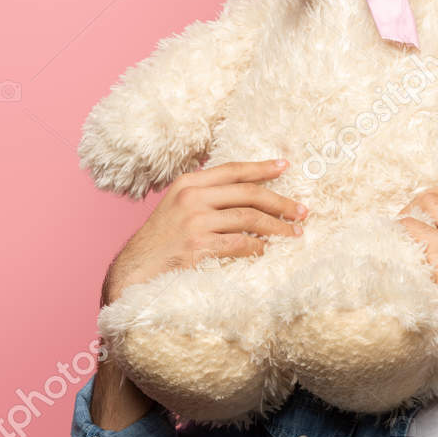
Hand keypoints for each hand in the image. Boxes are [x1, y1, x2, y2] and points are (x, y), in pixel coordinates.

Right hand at [102, 159, 307, 305]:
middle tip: (301, 211)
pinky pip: (240, 243)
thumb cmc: (161, 241)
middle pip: (247, 193)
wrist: (135, 269)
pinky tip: (267, 250)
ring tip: (294, 233)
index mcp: (188, 183)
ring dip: (277, 227)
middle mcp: (192, 197)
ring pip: (249, 218)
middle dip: (280, 201)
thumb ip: (205, 196)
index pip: (232, 170)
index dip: (261, 168)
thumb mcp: (177, 207)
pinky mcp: (199, 246)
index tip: (285, 166)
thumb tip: (247, 194)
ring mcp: (195, 221)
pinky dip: (258, 247)